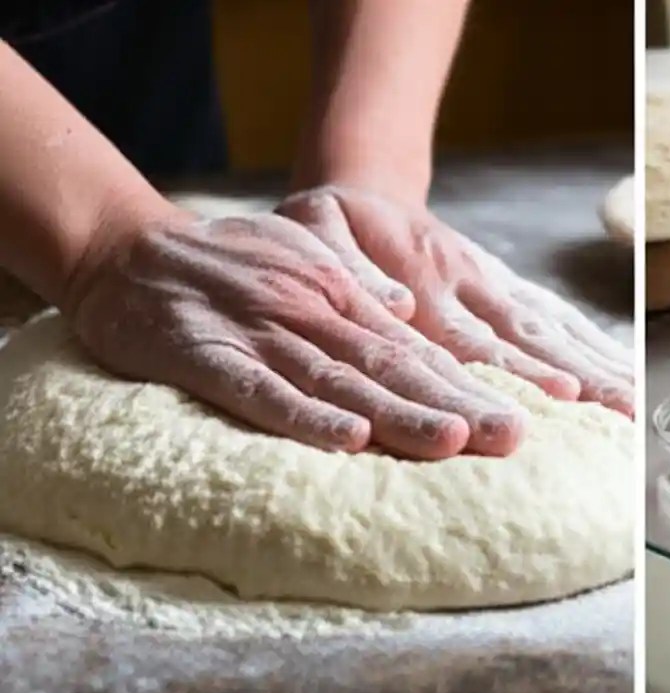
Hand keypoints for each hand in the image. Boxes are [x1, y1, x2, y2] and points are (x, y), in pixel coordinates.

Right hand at [62, 210, 527, 458]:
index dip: (466, 386)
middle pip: (394, 370)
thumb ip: (354, 284)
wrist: (126, 250)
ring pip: (340, 384)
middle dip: (456, 406)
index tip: (520, 416)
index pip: (414, 352)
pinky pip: (262, 393)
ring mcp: (262, 336)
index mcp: (340, 299)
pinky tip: (347, 441)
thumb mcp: (301, 257)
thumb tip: (405, 306)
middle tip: (513, 437)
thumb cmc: (225, 261)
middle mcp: (313, 317)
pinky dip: (305, 417)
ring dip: (398, 415)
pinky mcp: (209, 357)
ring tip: (453, 441)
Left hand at [278, 186, 633, 415]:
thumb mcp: (315, 226)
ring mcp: (495, 284)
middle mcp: (471, 285)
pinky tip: (624, 375)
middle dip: (581, 376)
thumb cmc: (334, 222)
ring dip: (597, 365)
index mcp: (425, 280)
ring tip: (636, 403)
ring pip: (554, 327)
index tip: (564, 393)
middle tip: (624, 411)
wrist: (366, 184)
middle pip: (532, 338)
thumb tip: (394, 303)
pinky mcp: (507, 285)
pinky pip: (556, 316)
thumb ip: (345, 265)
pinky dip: (593, 346)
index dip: (521, 366)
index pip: (476, 337)